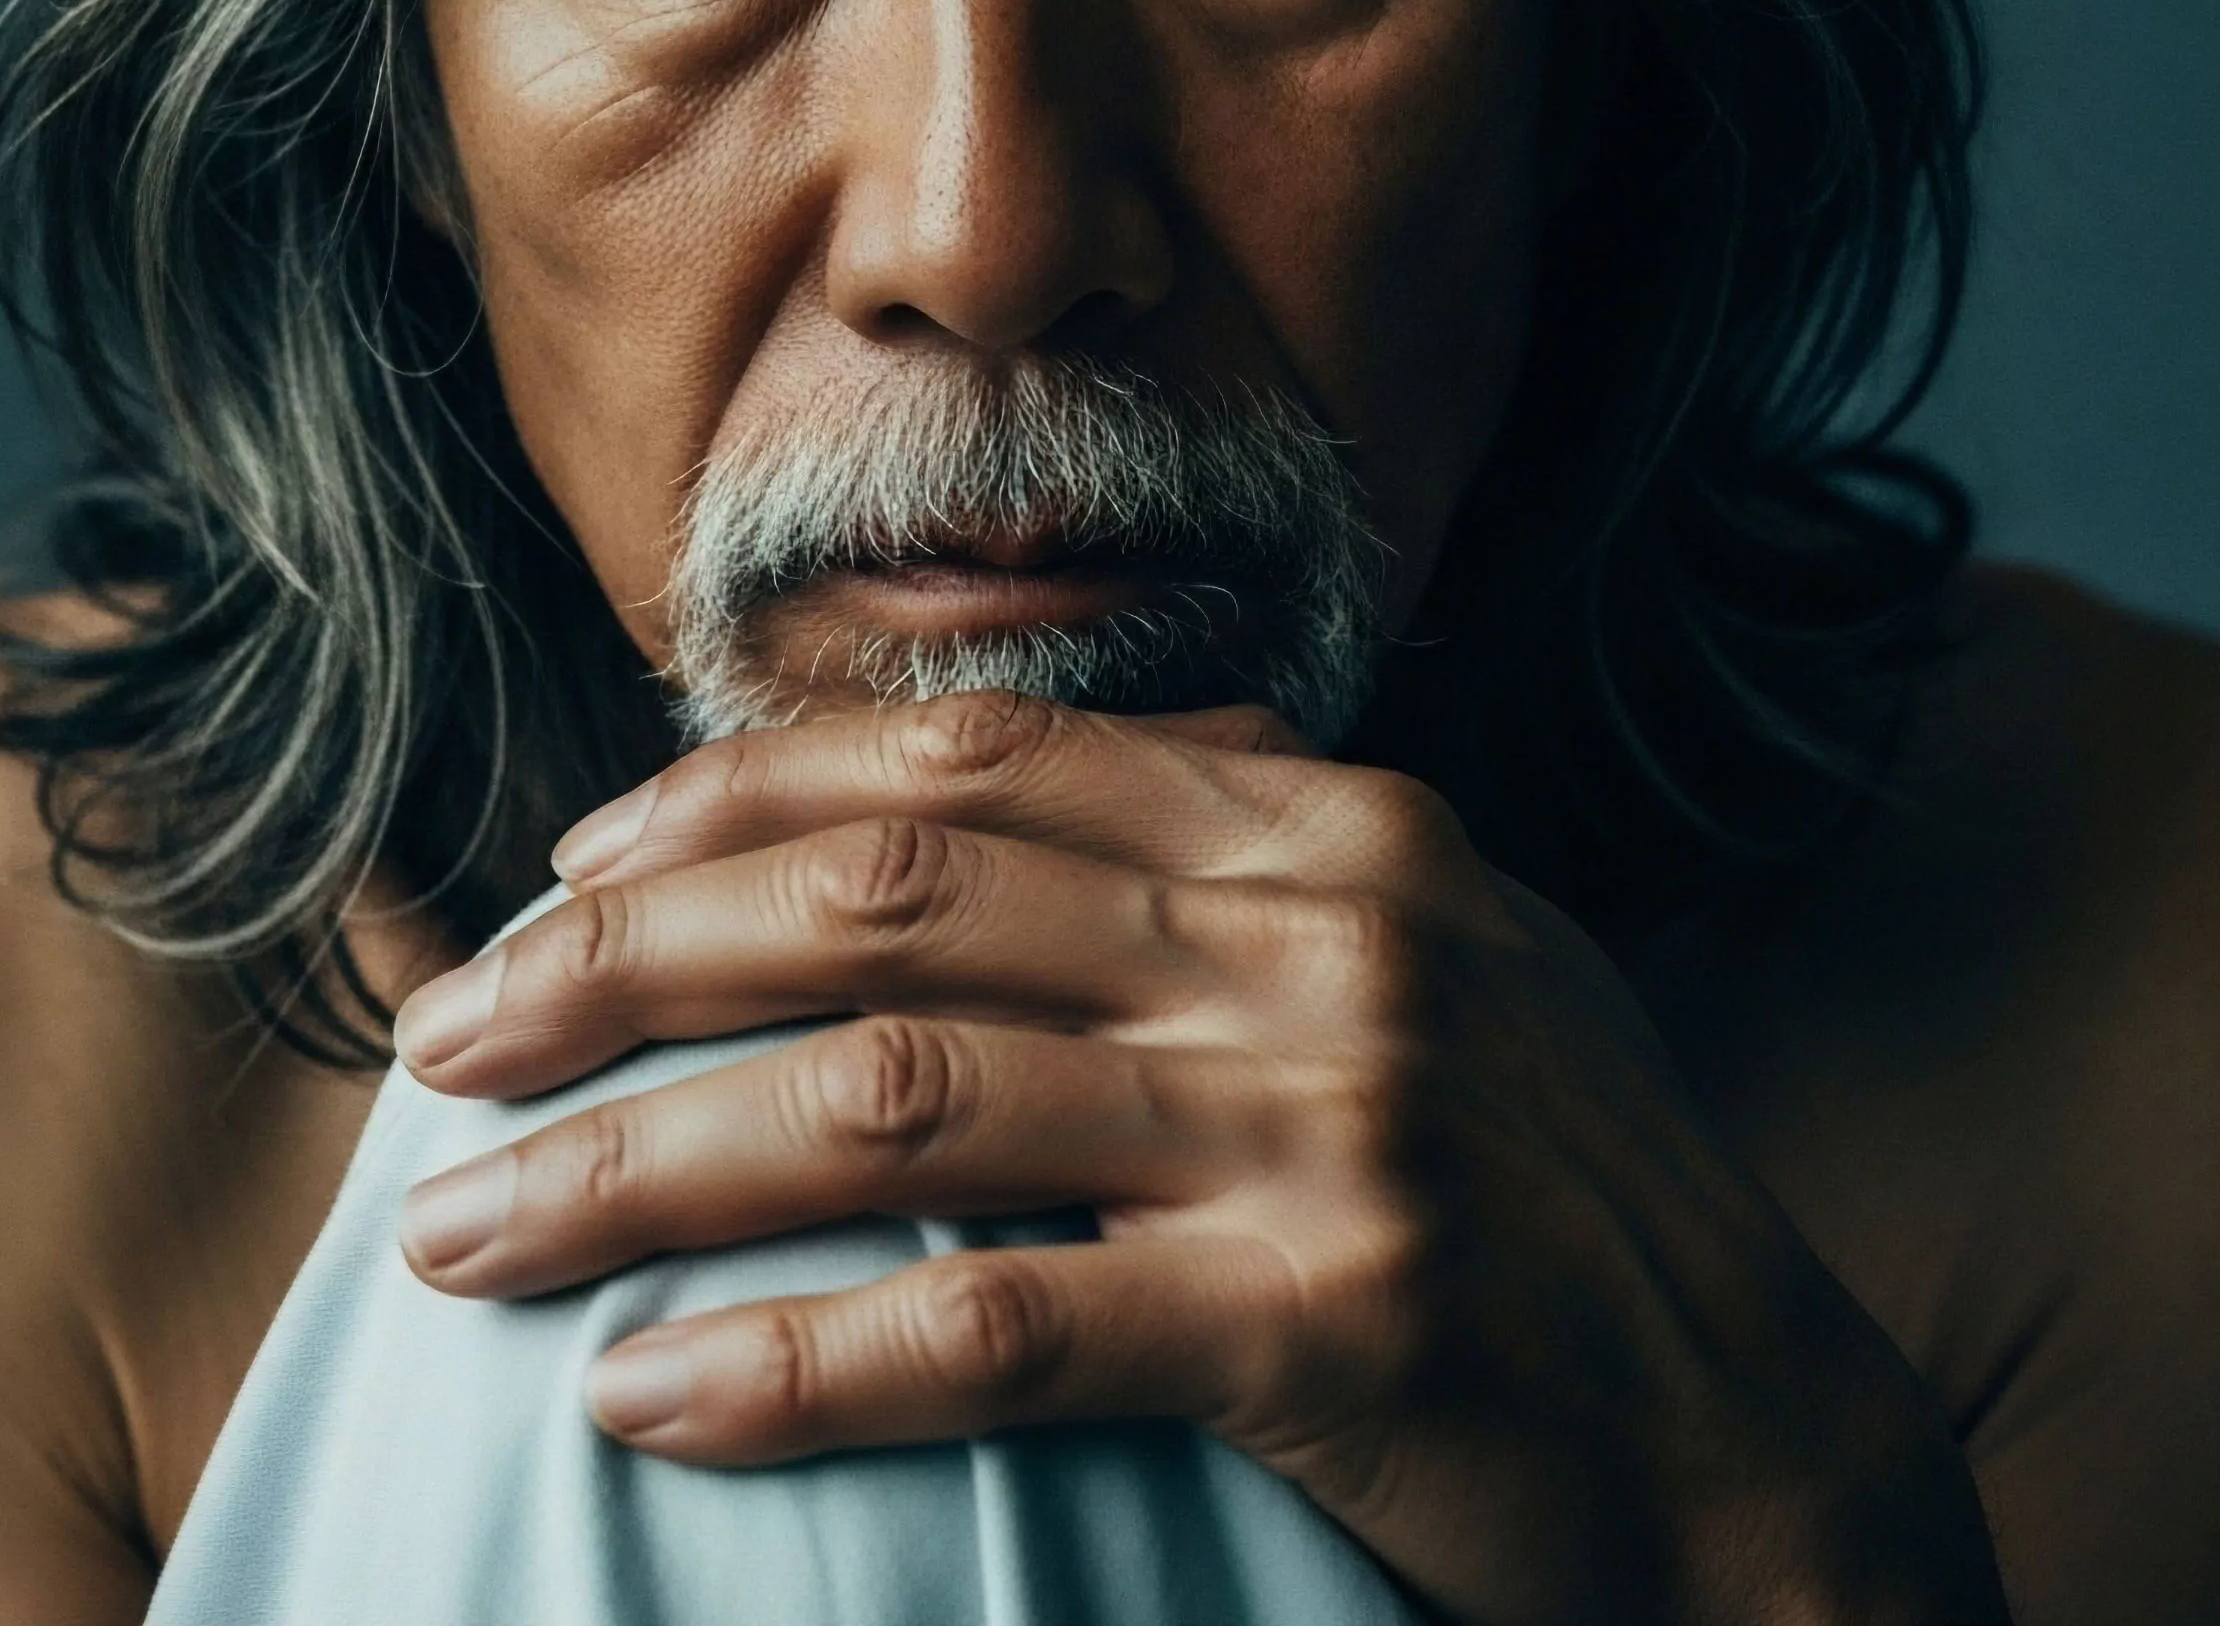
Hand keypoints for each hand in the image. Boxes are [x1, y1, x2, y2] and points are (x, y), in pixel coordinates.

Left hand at [387, 691, 2008, 1625]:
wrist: (1772, 1454)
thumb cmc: (1569, 1221)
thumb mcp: (1438, 971)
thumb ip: (1237, 862)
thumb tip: (1000, 783)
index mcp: (1327, 830)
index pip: (959, 764)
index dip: (721, 803)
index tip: (559, 873)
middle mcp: (1324, 936)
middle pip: (882, 904)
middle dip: (621, 964)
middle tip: (447, 1048)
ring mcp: (1337, 1121)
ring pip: (895, 1103)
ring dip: (640, 1165)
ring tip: (467, 1236)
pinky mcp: (1338, 1320)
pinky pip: (997, 1330)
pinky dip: (796, 1365)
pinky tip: (647, 1401)